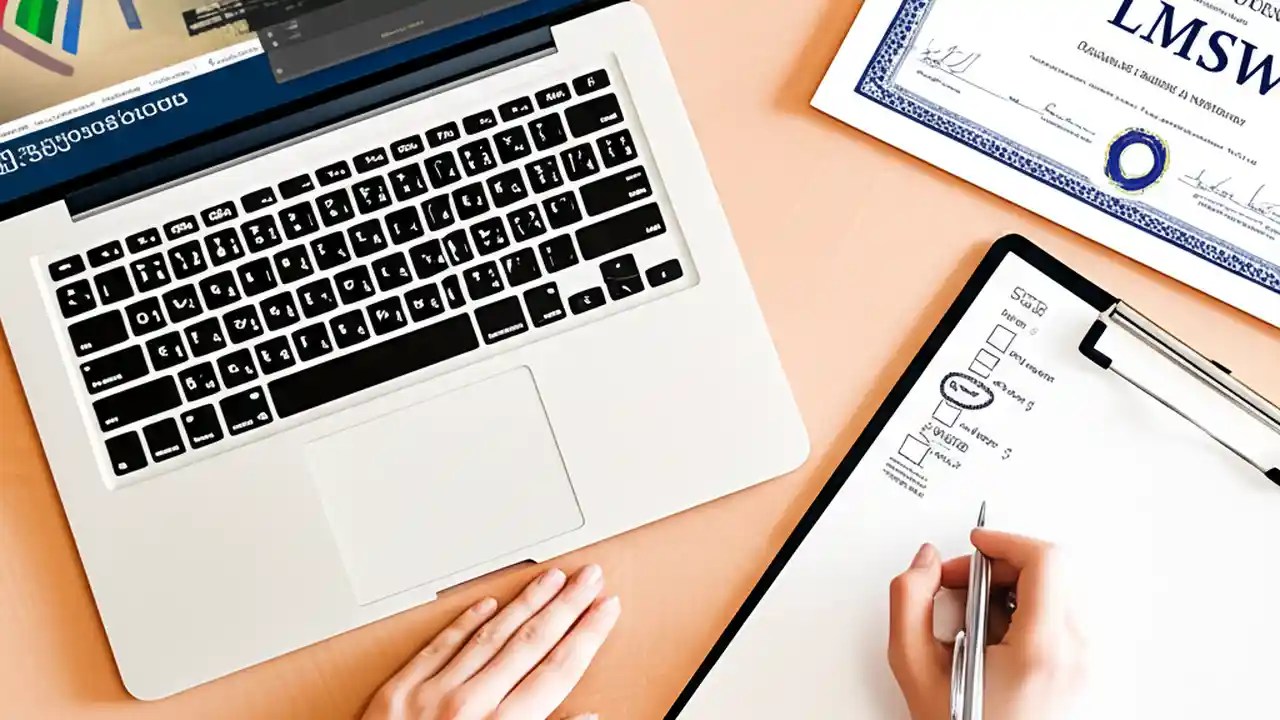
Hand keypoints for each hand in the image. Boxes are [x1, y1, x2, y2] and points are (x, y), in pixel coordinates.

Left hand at [363, 565, 620, 719]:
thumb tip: (586, 717)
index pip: (559, 670)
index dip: (587, 635)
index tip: (605, 609)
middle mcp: (469, 707)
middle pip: (531, 643)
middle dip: (566, 606)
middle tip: (588, 577)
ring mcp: (431, 695)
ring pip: (489, 635)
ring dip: (525, 602)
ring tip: (549, 578)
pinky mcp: (397, 692)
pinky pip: (438, 646)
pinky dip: (464, 622)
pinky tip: (486, 603)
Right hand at [887, 530, 1084, 719]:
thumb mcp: (917, 670)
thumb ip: (909, 602)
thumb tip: (925, 564)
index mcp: (1042, 649)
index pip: (1045, 561)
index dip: (1004, 540)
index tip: (977, 545)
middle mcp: (1079, 656)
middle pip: (1057, 571)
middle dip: (1005, 565)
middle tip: (966, 585)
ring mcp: (1092, 669)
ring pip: (1066, 594)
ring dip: (1021, 591)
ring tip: (983, 621)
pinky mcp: (1093, 678)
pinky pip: (1072, 622)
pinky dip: (1037, 616)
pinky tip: (1004, 641)